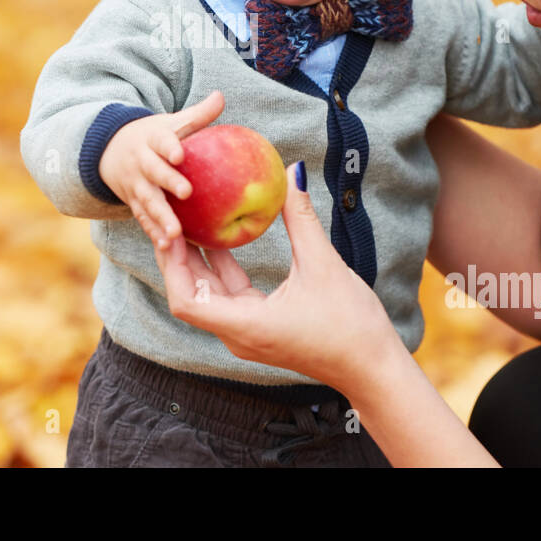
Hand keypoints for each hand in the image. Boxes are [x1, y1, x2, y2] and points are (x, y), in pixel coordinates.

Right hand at [98, 90, 224, 247]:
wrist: (111, 149)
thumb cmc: (154, 136)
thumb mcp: (171, 123)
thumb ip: (197, 115)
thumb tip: (221, 96)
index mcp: (152, 139)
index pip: (162, 141)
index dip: (170, 147)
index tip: (180, 155)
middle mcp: (141, 162)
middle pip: (154, 172)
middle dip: (168, 182)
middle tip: (186, 192)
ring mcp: (135, 185)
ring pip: (148, 201)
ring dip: (160, 216)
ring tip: (175, 232)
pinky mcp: (133, 203)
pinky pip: (143, 219)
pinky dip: (153, 232)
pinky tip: (166, 246)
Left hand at [153, 161, 398, 393]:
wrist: (372, 368)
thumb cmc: (351, 325)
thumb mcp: (324, 265)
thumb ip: (302, 219)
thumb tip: (293, 173)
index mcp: (245, 325)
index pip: (185, 299)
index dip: (171, 264)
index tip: (169, 228)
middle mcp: (238, 333)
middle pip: (190, 294)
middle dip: (176, 257)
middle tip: (171, 215)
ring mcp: (248, 333)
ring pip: (208, 295)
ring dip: (197, 262)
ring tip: (188, 220)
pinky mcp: (260, 328)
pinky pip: (229, 296)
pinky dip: (221, 270)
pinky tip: (221, 240)